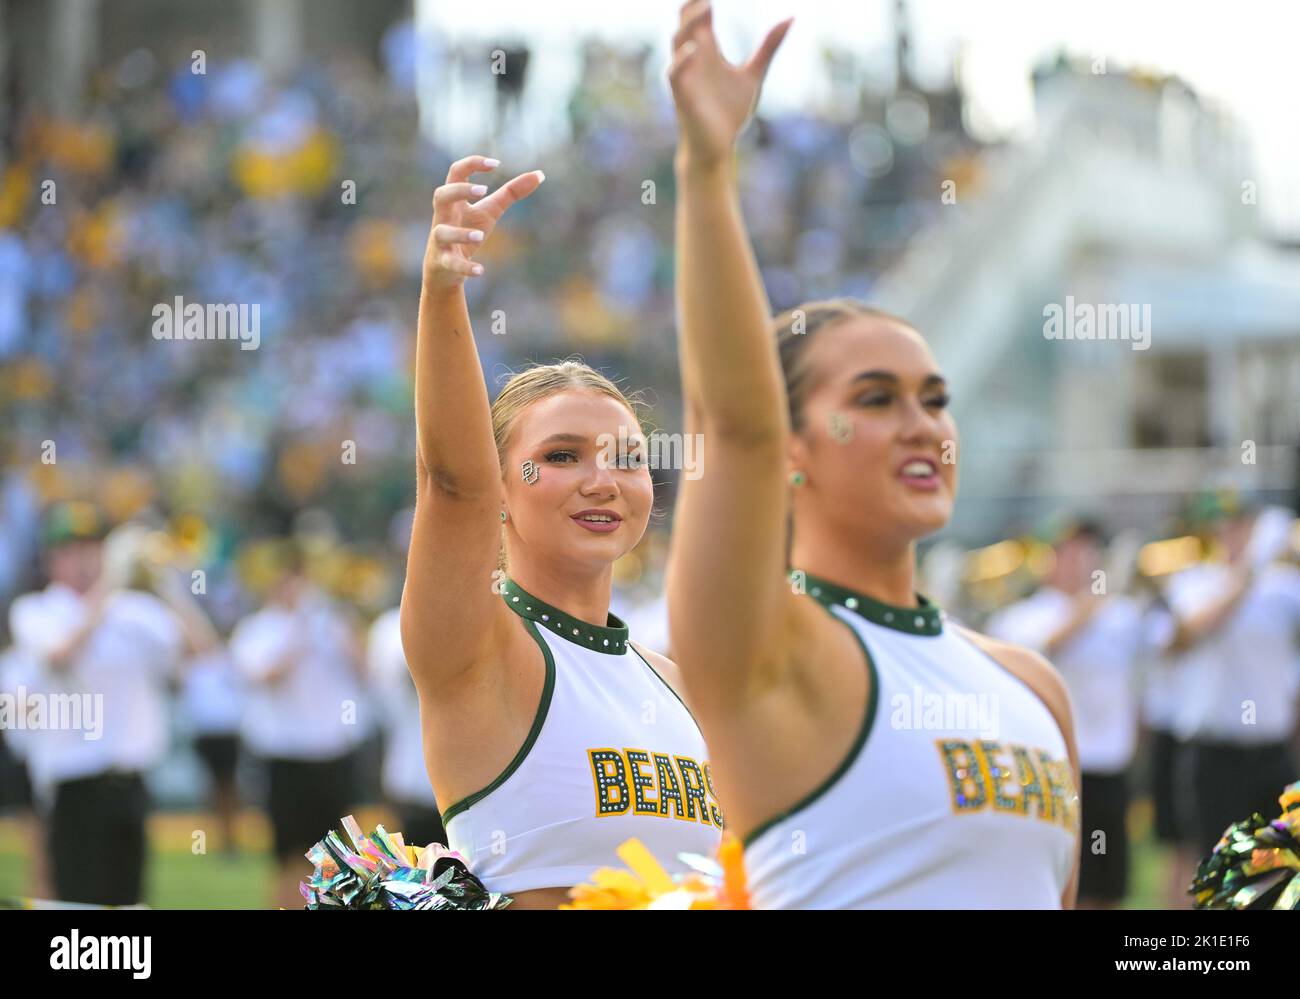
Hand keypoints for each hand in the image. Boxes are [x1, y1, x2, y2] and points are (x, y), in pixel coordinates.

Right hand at [423, 154, 544, 288]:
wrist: (446, 269)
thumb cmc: (467, 232)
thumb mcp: (490, 211)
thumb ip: (511, 193)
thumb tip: (540, 174)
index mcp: (454, 201)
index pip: (456, 173)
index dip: (472, 164)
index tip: (496, 164)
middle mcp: (443, 217)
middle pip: (440, 195)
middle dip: (459, 191)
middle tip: (483, 191)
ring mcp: (440, 240)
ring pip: (442, 232)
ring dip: (461, 233)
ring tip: (481, 235)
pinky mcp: (443, 262)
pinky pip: (451, 264)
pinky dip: (465, 267)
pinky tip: (480, 271)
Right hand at [668, 2, 791, 167]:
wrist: (718, 148)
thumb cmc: (730, 112)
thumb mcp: (754, 75)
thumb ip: (768, 47)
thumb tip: (791, 17)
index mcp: (708, 49)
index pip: (702, 14)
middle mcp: (693, 57)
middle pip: (686, 21)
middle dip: (692, 5)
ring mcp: (686, 75)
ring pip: (678, 41)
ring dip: (688, 24)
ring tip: (704, 6)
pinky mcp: (682, 96)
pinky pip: (675, 73)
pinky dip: (682, 60)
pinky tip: (694, 48)